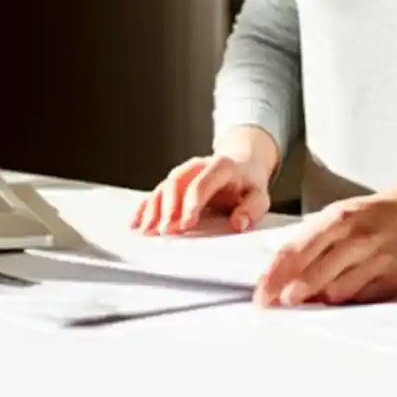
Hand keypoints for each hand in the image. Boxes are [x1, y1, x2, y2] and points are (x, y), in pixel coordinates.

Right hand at [131, 154, 270, 235]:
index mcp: (222, 166)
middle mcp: (198, 165)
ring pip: (163, 187)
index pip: (203, 183)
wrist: (242, 164)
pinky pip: (156, 193)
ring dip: (153, 209)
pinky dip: (145, 208)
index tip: (187, 225)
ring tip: (146, 231)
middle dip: (169, 208)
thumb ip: (252, 209)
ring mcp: (184, 172)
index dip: (192, 204)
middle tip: (165, 231)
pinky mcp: (174, 182)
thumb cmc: (249, 184)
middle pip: (177, 182)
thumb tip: (239, 223)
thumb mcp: (260, 195)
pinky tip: (136, 223)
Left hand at [253, 195, 396, 306]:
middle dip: (294, 293)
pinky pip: (362, 300)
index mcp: (337, 219)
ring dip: (322, 299)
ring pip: (338, 292)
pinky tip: (349, 290)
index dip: (274, 277)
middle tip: (284, 303)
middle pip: (315, 275)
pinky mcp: (396, 279)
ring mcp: (379, 259)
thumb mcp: (334, 218)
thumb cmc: (364, 220)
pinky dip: (350, 300)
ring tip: (320, 294)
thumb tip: (276, 283)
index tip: (261, 298)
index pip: (296, 251)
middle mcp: (358, 238)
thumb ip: (307, 246)